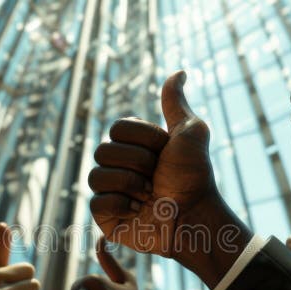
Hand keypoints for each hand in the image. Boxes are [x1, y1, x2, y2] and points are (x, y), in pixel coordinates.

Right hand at [90, 72, 250, 287]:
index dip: (145, 140)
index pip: (117, 128)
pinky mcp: (105, 217)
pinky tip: (138, 212)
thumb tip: (180, 72)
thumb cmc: (194, 177)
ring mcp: (109, 191)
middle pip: (104, 150)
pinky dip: (121, 206)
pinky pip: (96, 202)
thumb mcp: (190, 134)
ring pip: (96, 175)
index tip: (165, 153)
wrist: (194, 217)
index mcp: (132, 144)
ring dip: (130, 185)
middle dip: (138, 163)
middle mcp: (117, 165)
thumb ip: (177, 104)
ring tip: (149, 196)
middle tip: (157, 178)